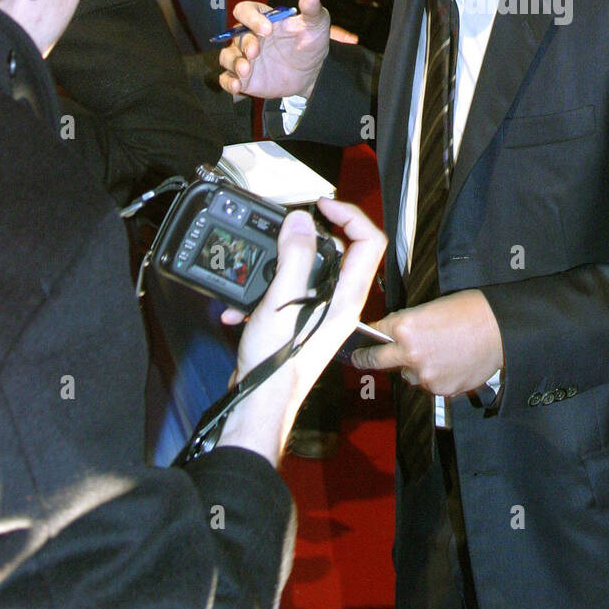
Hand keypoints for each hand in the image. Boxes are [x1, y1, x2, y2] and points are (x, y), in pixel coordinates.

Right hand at [218, 0, 331, 100]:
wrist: (312, 72)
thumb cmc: (310, 43)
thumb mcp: (316, 25)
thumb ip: (312, 10)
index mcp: (263, 19)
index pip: (245, 10)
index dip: (251, 18)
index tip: (267, 29)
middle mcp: (249, 36)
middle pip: (236, 35)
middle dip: (245, 43)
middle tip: (255, 52)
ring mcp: (244, 57)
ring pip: (227, 56)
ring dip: (233, 62)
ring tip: (245, 71)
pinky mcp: (243, 78)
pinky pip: (226, 78)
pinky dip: (228, 82)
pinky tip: (237, 86)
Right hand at [219, 199, 385, 460]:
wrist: (258, 403)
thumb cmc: (279, 365)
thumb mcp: (284, 302)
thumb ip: (295, 258)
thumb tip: (302, 222)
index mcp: (346, 296)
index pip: (368, 242)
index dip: (350, 215)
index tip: (322, 205)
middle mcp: (338, 303)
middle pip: (337, 252)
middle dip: (305, 238)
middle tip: (283, 229)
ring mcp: (319, 313)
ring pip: (307, 271)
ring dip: (276, 268)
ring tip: (254, 274)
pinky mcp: (297, 323)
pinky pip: (285, 294)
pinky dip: (262, 294)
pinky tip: (240, 306)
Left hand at [351, 290, 503, 398]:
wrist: (502, 330)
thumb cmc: (471, 310)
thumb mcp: (432, 307)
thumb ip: (409, 323)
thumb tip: (395, 334)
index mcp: (404, 327)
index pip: (375, 333)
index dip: (369, 335)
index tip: (361, 342)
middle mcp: (409, 354)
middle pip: (376, 360)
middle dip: (366, 358)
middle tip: (360, 358)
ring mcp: (425, 376)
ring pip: (408, 375)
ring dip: (413, 367)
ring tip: (436, 354)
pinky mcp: (441, 390)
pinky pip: (429, 385)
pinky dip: (435, 377)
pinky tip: (450, 364)